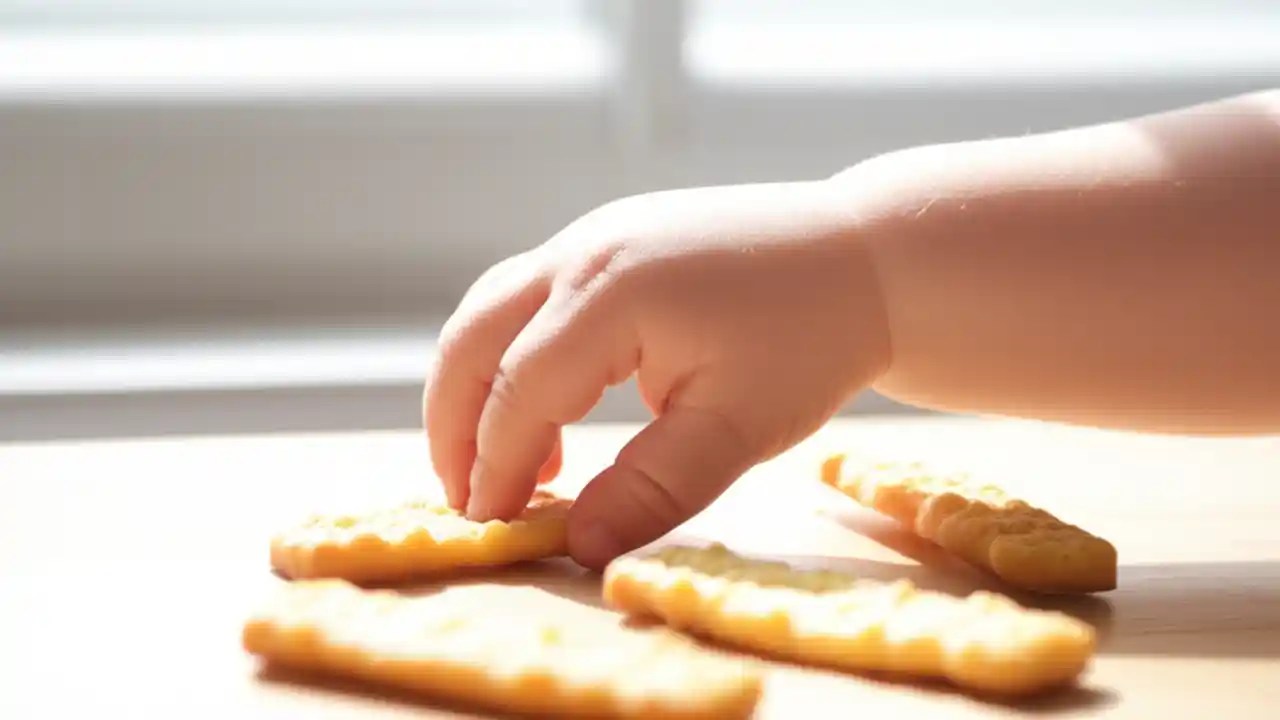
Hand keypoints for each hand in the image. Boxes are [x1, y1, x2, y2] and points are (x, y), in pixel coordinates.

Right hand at [423, 180, 889, 567]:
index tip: (491, 529)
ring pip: (490, 312)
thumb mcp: (738, 428)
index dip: (497, 466)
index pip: (520, 390)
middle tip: (467, 502)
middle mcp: (584, 251)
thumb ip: (652, 489)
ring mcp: (592, 236)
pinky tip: (553, 418)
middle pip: (473, 339)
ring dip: (476, 389)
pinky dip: (515, 360)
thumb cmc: (809, 339)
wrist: (861, 258)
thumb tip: (576, 546)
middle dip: (453, 425)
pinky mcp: (608, 242)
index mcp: (612, 293)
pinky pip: (530, 300)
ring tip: (502, 469)